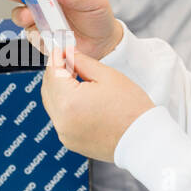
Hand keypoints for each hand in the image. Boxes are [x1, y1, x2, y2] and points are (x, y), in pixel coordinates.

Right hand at [4, 0, 122, 59]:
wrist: (102, 43)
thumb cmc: (97, 16)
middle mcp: (44, 0)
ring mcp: (40, 18)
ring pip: (19, 14)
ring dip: (21, 14)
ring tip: (29, 16)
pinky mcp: (40, 36)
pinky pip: (31, 35)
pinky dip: (35, 34)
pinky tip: (46, 35)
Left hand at [40, 47, 153, 161]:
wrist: (143, 138)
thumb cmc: (131, 109)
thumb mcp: (107, 76)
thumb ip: (82, 61)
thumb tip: (68, 53)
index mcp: (69, 101)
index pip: (53, 72)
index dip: (57, 58)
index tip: (61, 49)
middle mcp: (61, 120)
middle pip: (48, 88)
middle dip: (56, 73)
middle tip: (69, 61)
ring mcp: (64, 133)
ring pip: (52, 103)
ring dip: (59, 89)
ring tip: (76, 78)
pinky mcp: (70, 141)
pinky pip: (60, 118)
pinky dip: (64, 106)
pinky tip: (79, 98)